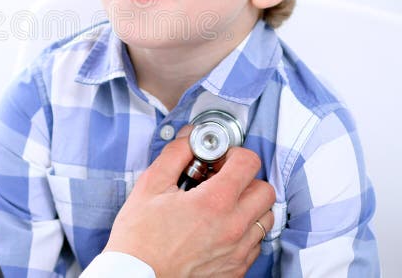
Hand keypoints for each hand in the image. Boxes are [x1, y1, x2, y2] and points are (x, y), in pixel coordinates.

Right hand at [103, 129, 274, 277]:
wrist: (136, 277)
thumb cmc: (139, 236)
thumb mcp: (151, 185)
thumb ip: (175, 154)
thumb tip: (191, 137)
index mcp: (214, 203)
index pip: (249, 163)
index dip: (234, 154)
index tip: (219, 159)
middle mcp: (233, 228)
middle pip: (265, 190)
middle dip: (246, 179)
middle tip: (222, 180)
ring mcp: (237, 252)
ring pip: (265, 218)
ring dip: (249, 206)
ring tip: (222, 205)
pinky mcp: (235, 270)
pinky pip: (256, 244)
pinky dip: (244, 232)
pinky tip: (220, 228)